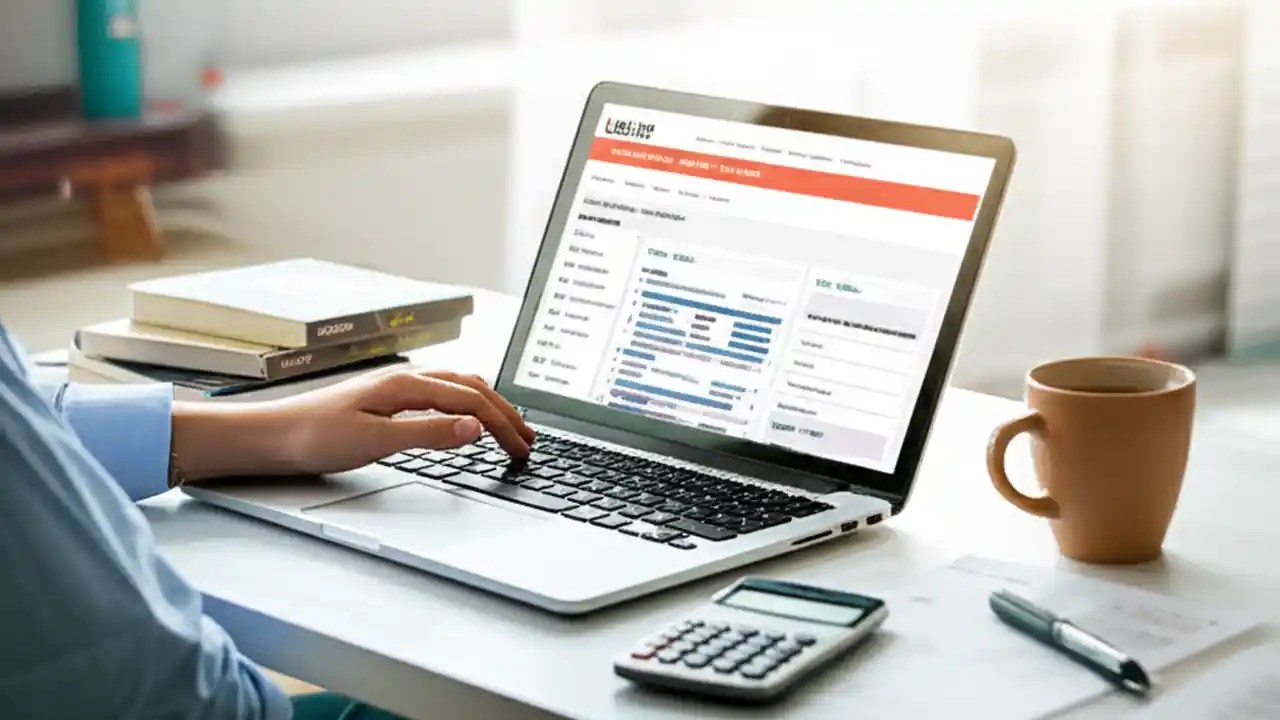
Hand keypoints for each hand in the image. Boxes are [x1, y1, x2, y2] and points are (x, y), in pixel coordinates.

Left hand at [171, 368, 534, 480]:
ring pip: (458, 387)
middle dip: (505, 413)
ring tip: (509, 424)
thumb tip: (475, 427)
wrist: (269, 436)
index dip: (503, 425)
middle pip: (471, 389)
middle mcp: (405, 380)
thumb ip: (428, 433)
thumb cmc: (313, 437)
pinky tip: (465, 415)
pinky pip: (440, 394)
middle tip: (529, 440)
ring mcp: (395, 387)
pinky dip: (466, 403)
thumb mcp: (376, 441)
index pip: (471, 402)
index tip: (523, 448)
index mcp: (407, 386)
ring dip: (489, 405)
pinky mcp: (385, 400)